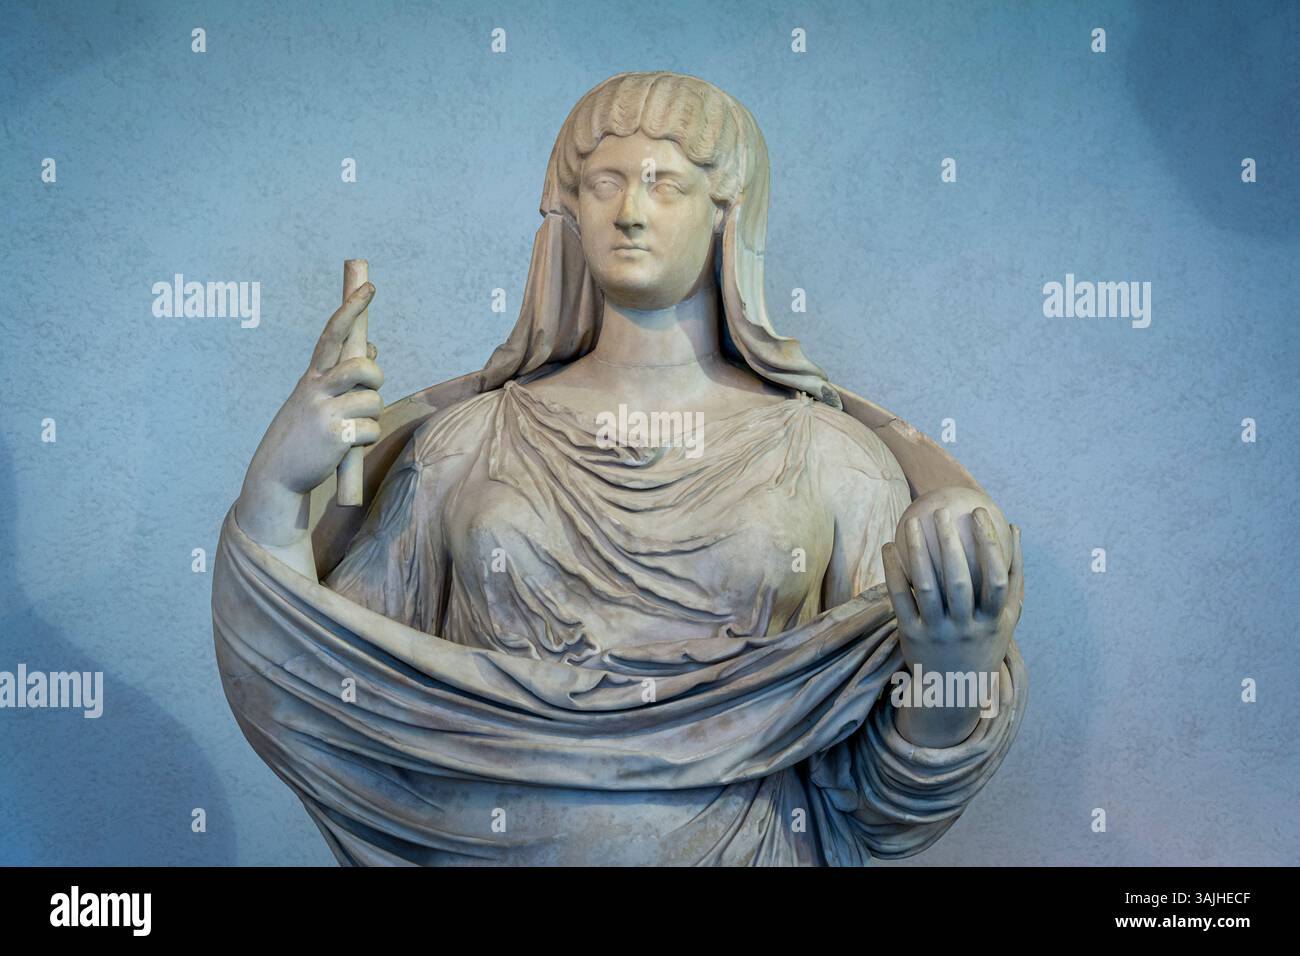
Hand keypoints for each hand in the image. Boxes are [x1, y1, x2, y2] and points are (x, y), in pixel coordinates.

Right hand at [236, 283, 382, 545]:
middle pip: (361, 368)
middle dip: (375, 376)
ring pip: (373, 402)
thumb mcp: (314, 399)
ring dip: (372, 415)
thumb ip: (340, 374)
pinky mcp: (335, 436)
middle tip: (371, 388)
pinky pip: (371, 429)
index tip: (370, 289)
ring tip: (351, 427)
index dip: (351, 310)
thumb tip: (371, 348)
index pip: (332, 335)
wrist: (276, 475)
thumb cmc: (302, 433)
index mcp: (311, 377)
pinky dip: (367, 438)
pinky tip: (348, 446)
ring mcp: (324, 412)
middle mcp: (315, 390)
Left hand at [881, 507, 1022, 744]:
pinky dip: (894, 572)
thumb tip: (1014, 527)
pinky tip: (889, 547)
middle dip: (949, 542)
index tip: (979, 512)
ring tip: (910, 522)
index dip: (990, 545)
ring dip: (916, 551)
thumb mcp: (1006, 616)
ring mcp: (937, 633)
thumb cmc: (983, 639)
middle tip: (941, 510)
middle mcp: (965, 628)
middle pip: (958, 580)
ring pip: (925, 587)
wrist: (953, 690)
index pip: (995, 579)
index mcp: (993, 621)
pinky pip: (900, 599)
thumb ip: (1013, 574)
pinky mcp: (911, 637)